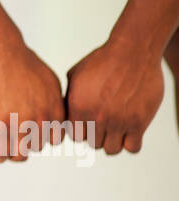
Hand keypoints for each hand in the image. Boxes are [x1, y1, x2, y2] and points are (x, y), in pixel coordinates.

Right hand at [0, 40, 65, 161]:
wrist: (1, 52)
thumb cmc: (22, 62)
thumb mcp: (48, 81)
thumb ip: (51, 102)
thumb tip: (49, 117)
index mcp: (54, 110)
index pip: (54, 139)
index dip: (44, 138)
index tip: (34, 136)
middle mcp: (40, 119)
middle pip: (37, 147)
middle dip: (27, 145)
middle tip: (17, 141)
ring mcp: (19, 122)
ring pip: (20, 154)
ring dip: (13, 155)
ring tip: (7, 153)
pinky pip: (1, 148)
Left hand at [66, 37, 163, 153]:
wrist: (132, 50)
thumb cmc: (103, 60)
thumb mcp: (76, 75)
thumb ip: (69, 98)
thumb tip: (62, 115)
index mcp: (79, 107)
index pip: (75, 136)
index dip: (82, 131)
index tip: (88, 123)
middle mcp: (97, 117)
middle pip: (93, 144)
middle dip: (97, 135)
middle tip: (105, 124)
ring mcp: (118, 121)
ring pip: (111, 149)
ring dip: (113, 141)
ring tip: (117, 128)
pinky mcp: (139, 123)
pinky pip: (132, 148)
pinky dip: (130, 143)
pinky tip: (130, 131)